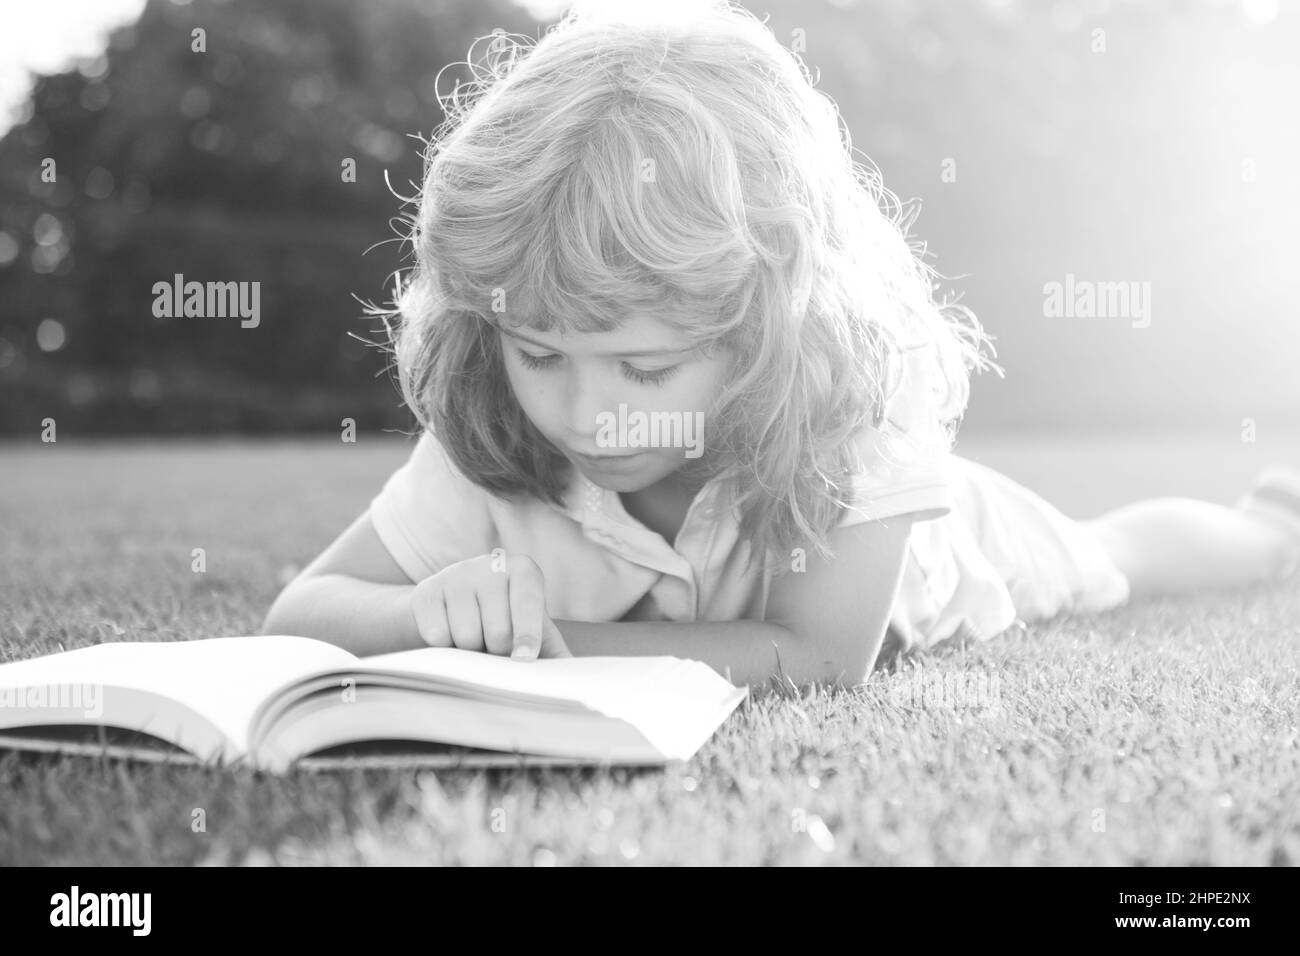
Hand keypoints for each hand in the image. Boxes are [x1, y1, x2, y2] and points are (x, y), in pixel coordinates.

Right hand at [410, 552, 572, 659]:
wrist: (454, 606)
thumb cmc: (506, 620)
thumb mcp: (534, 629)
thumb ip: (555, 651)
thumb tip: (576, 677)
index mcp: (525, 570)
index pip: (527, 604)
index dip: (528, 635)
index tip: (524, 658)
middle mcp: (491, 565)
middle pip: (497, 630)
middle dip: (497, 651)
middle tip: (495, 648)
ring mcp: (456, 575)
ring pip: (466, 637)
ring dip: (471, 652)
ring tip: (475, 640)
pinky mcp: (427, 592)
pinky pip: (437, 636)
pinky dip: (445, 648)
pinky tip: (451, 637)